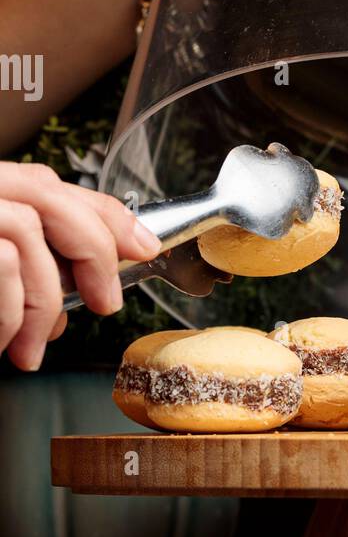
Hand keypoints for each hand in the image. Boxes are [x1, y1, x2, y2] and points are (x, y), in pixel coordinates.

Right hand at [0, 163, 161, 369]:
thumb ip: (32, 270)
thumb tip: (79, 297)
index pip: (53, 186)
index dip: (107, 216)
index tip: (144, 246)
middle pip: (51, 196)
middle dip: (95, 251)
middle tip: (106, 304)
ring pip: (29, 234)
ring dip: (43, 303)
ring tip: (30, 350)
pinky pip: (6, 264)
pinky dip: (12, 314)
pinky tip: (2, 343)